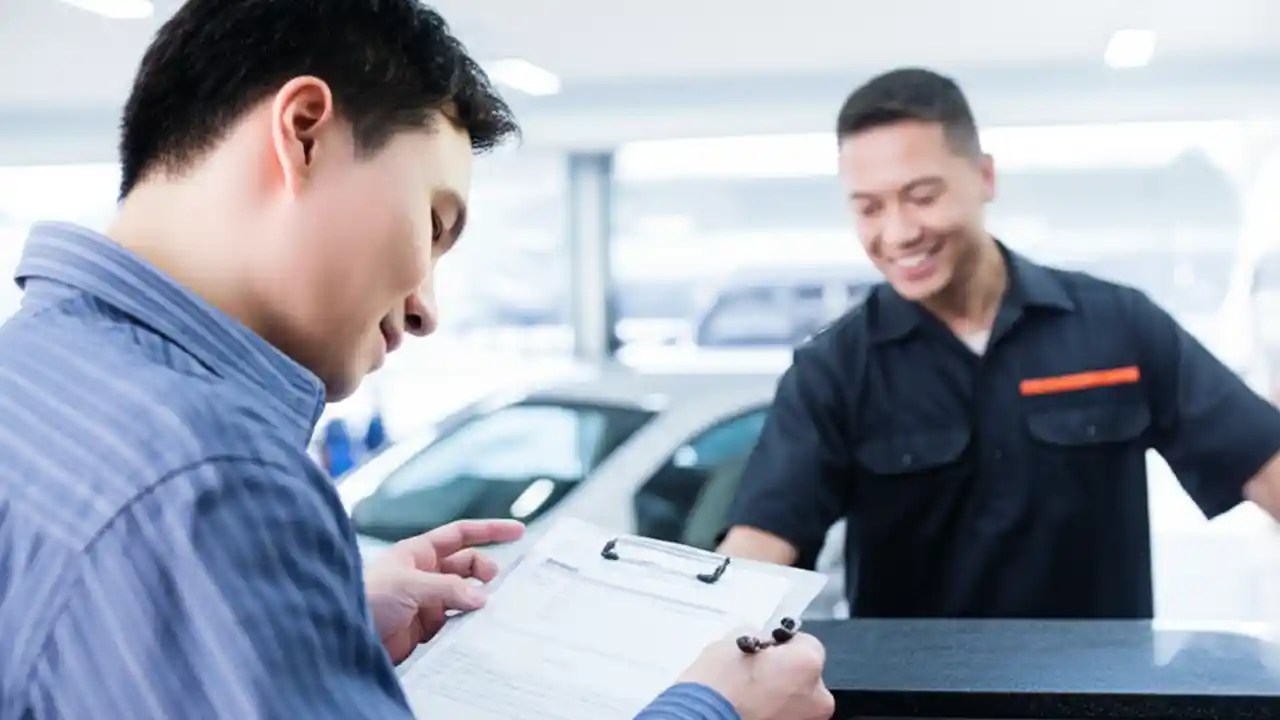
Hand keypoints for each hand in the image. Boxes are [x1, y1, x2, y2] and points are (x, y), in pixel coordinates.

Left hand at [364, 519, 524, 663]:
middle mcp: (425, 573)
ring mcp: (427, 600)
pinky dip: (469, 621)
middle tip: (492, 583)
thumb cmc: (367, 598)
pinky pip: (457, 620)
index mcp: (418, 552)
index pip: (461, 534)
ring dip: (479, 598)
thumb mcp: (408, 585)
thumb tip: (482, 598)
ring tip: (490, 606)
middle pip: (468, 564)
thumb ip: (447, 589)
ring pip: (465, 593)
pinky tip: (478, 625)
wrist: (344, 638)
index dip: (490, 530)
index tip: (518, 531)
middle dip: (484, 569)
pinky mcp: (426, 627)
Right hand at [677, 632, 832, 719]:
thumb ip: (757, 638)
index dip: (784, 645)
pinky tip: (753, 712)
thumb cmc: (716, 689)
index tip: (768, 651)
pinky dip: (775, 714)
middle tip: (757, 676)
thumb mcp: (732, 643)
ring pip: (799, 702)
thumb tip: (760, 641)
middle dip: (786, 673)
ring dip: (782, 697)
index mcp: (806, 665)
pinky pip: (788, 717)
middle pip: (807, 676)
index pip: (806, 643)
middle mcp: (816, 698)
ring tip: (751, 698)